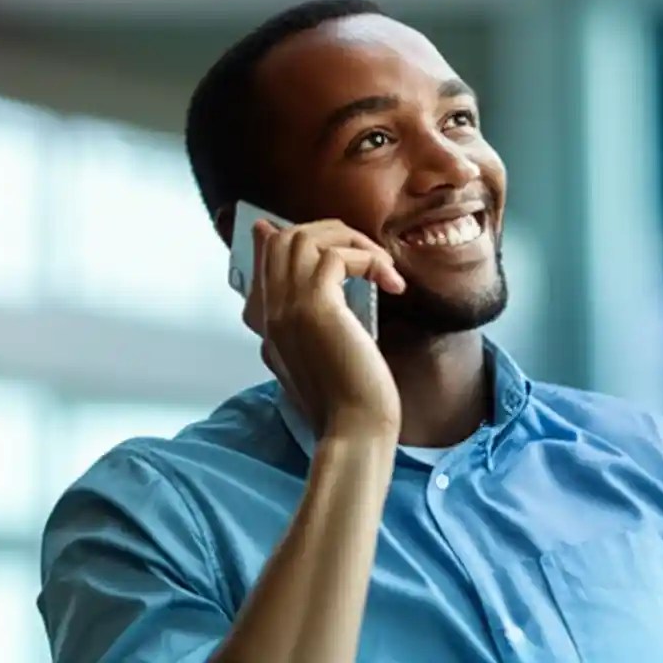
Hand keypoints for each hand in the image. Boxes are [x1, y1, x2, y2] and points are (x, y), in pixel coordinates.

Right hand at [245, 218, 406, 439]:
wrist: (353, 430)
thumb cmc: (351, 397)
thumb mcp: (331, 352)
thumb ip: (323, 317)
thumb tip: (329, 288)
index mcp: (272, 323)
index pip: (269, 257)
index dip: (304, 236)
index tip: (335, 239)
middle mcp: (272, 311)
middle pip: (286, 238)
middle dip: (332, 232)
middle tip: (368, 255)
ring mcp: (288, 307)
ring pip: (306, 237)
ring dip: (352, 241)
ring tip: (383, 267)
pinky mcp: (316, 308)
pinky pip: (336, 256)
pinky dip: (369, 260)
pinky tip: (392, 284)